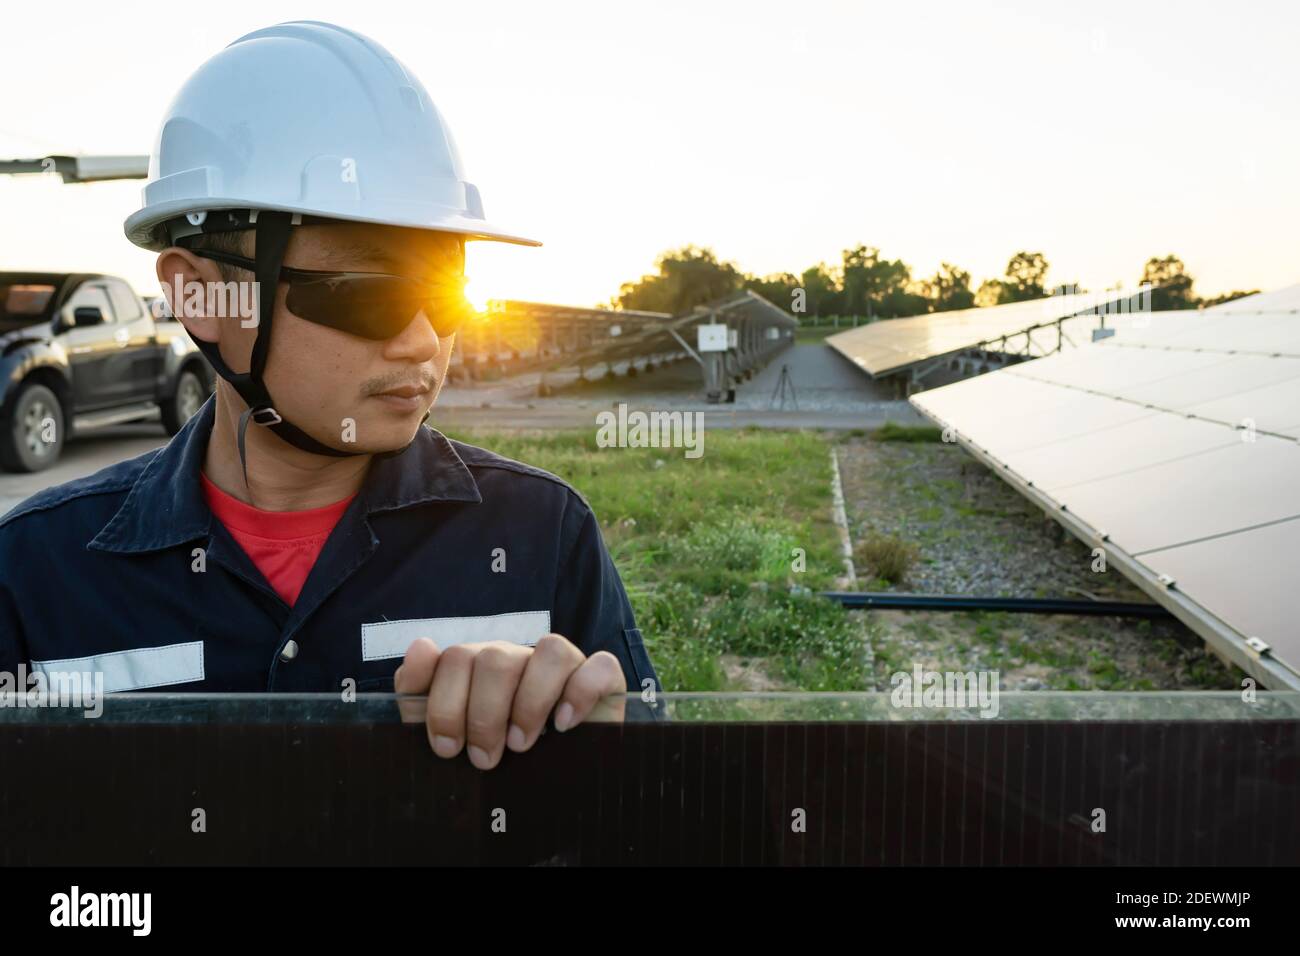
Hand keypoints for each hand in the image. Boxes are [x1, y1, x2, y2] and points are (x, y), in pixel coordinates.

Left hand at [392, 634, 626, 768]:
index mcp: (480, 668)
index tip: (447, 747)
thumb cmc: (497, 761)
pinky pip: (599, 666)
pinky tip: (565, 725)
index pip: (456, 658)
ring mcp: (565, 666)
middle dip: (484, 714)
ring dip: (530, 702)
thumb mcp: (453, 736)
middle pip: (496, 658)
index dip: (445, 702)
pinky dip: (580, 693)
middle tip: (485, 758)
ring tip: (522, 744)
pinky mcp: (604, 680)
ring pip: (549, 650)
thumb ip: (421, 695)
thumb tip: (421, 646)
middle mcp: (521, 659)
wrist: (553, 795)